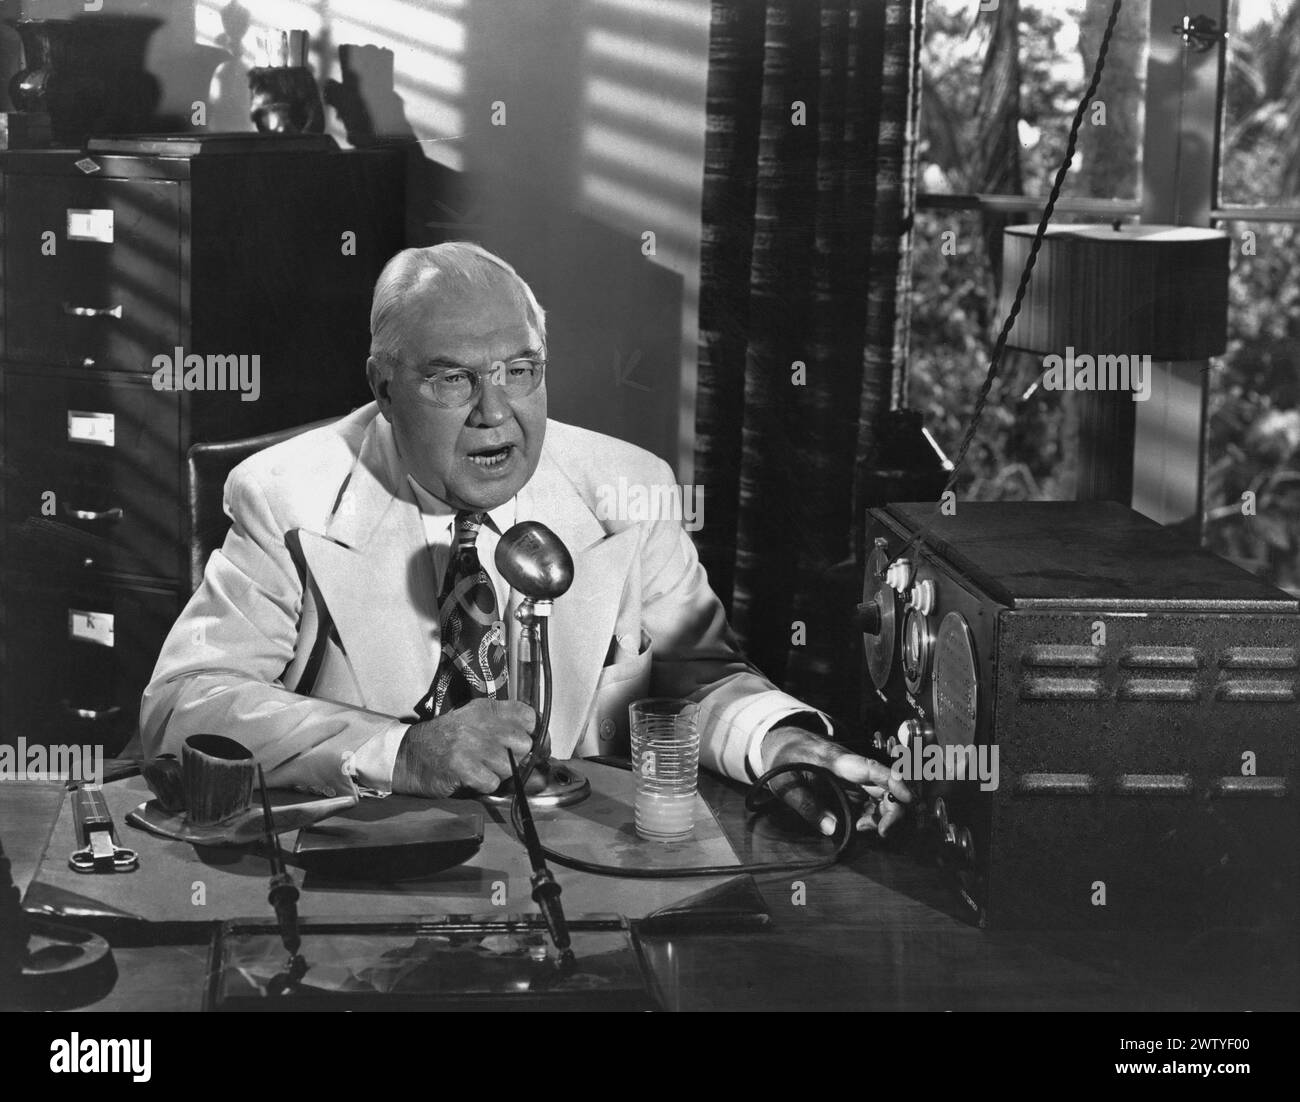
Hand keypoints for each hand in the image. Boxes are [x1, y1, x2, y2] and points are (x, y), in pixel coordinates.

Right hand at [392, 699, 535, 796]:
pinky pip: (492, 782)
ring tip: (479, 769)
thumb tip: (542, 752)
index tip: (527, 746)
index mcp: (486, 708)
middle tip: (497, 762)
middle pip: (524, 745)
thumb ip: (505, 729)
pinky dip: (483, 786)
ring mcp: (469, 743)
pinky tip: (470, 778)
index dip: (533, 735)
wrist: (408, 756)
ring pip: (509, 766)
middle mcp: (480, 722)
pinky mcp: (460, 765)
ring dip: (497, 774)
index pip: (528, 717)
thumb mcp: (475, 723)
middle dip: (515, 759)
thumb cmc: (446, 742)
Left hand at [760, 726, 912, 837]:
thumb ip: (806, 804)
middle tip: (882, 832)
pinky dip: (873, 818)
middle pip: (885, 786)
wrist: (784, 741)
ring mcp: (854, 778)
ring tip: (863, 829)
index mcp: (835, 761)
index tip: (909, 798)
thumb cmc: (784, 758)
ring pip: (883, 797)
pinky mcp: (853, 787)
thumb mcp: (784, 782)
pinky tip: (861, 826)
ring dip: (883, 817)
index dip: (893, 781)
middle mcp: (852, 769)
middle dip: (893, 810)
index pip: (870, 768)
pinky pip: (872, 803)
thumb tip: (832, 828)